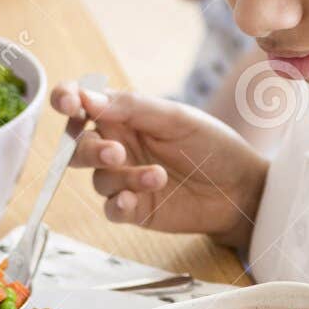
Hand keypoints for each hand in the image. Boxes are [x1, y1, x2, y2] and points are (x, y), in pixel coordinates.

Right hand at [50, 83, 255, 241]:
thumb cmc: (212, 146)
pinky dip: (117, 204)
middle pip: (79, 147)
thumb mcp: (176, 118)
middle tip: (117, 152)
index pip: (81, 105)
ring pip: (99, 179)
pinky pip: (111, 209)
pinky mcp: (137, 210)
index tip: (69, 103)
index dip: (66, 100)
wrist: (241, 189)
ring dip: (122, 177)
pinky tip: (134, 200)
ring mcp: (126, 180)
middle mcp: (119, 146)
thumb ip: (132, 107)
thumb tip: (86, 98)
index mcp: (124, 117)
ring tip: (158, 176)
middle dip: (91, 149)